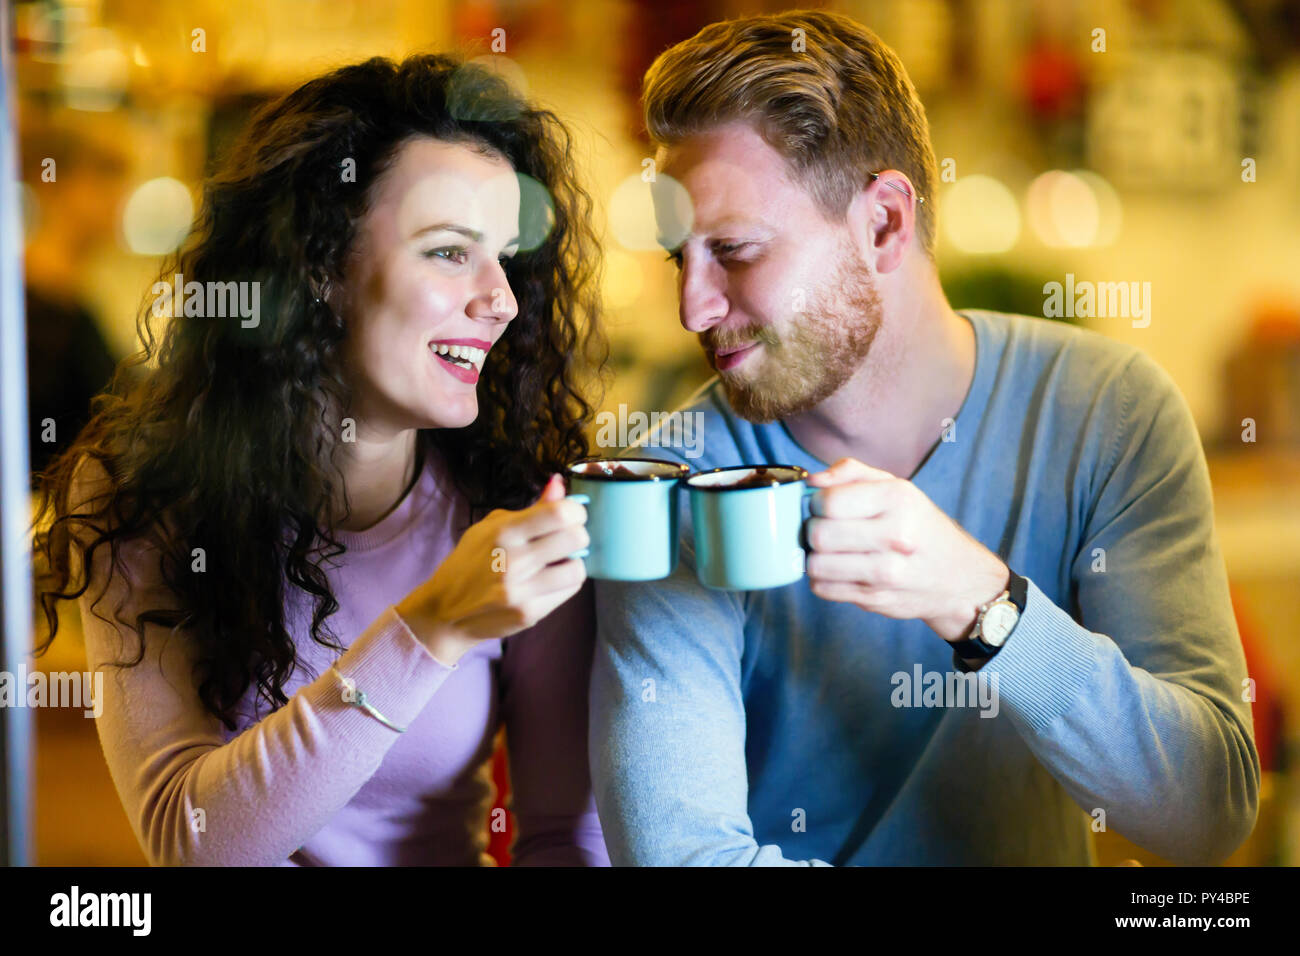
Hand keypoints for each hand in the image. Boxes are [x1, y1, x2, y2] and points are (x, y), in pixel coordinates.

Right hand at [396, 474, 587, 663]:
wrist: (445, 611)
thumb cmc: (470, 563)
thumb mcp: (491, 528)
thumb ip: (531, 509)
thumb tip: (559, 483)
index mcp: (503, 532)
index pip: (559, 513)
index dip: (575, 511)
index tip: (572, 514)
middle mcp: (513, 561)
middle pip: (576, 539)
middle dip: (577, 535)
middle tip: (567, 538)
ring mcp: (521, 590)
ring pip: (577, 569)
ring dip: (573, 563)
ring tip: (558, 562)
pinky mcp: (529, 613)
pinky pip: (568, 592)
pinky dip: (564, 583)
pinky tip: (548, 580)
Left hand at [804, 458, 1008, 642]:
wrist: (959, 577)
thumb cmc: (919, 526)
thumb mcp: (895, 487)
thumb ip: (851, 473)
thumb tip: (812, 481)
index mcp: (897, 499)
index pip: (827, 502)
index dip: (815, 503)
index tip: (824, 507)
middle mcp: (895, 536)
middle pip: (818, 535)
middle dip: (812, 531)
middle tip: (825, 529)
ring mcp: (886, 573)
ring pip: (816, 565)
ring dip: (815, 557)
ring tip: (830, 551)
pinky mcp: (875, 599)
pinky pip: (822, 589)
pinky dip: (822, 579)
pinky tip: (839, 570)